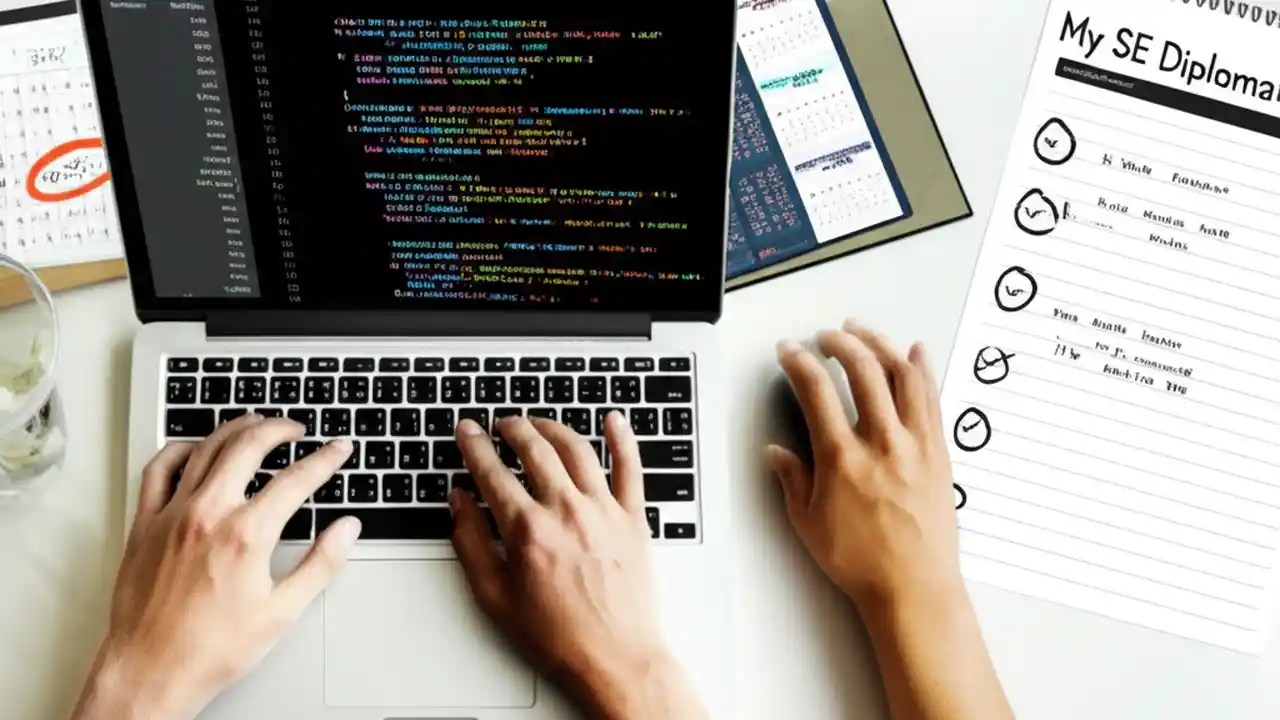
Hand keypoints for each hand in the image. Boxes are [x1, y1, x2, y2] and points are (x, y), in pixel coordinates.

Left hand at [71, 415, 359, 719]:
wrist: (150, 671)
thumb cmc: (210, 650)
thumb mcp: (282, 612)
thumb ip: (321, 564)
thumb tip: (346, 530)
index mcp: (247, 535)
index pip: (297, 479)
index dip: (325, 459)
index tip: (338, 449)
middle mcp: (208, 515)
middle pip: (249, 446)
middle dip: (280, 429)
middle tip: (297, 429)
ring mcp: (173, 515)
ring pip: (207, 449)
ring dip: (236, 429)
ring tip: (256, 424)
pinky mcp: (145, 524)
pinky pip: (160, 470)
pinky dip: (181, 450)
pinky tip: (196, 448)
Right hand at [450, 414, 705, 719]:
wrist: (614, 658)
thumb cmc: (557, 635)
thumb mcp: (494, 596)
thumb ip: (470, 542)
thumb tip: (459, 502)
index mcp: (528, 530)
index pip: (493, 472)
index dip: (475, 446)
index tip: (468, 431)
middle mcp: (567, 511)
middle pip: (535, 450)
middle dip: (512, 429)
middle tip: (502, 423)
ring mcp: (604, 510)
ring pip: (577, 449)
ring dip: (553, 428)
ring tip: (538, 423)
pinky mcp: (633, 518)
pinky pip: (630, 467)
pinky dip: (623, 438)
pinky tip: (614, 420)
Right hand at [770, 320, 960, 608]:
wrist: (914, 587)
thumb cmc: (863, 562)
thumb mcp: (809, 523)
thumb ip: (792, 480)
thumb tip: (777, 452)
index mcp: (843, 458)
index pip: (816, 391)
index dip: (798, 362)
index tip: (789, 351)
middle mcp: (881, 443)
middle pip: (861, 370)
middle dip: (839, 343)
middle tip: (825, 337)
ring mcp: (914, 444)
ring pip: (901, 375)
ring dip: (880, 345)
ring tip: (862, 332)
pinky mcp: (937, 452)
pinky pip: (931, 398)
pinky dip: (921, 370)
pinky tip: (915, 353)